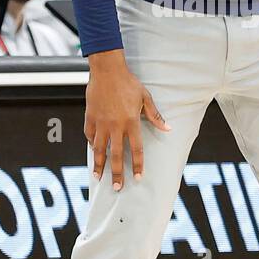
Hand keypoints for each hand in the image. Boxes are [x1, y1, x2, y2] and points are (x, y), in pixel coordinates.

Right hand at [85, 48, 169, 189]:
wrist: (107, 70)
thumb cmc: (128, 83)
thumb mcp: (145, 98)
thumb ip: (155, 115)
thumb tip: (168, 128)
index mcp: (131, 122)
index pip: (135, 149)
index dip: (137, 165)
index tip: (137, 178)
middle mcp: (115, 126)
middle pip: (115, 155)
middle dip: (117, 173)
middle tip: (117, 188)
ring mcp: (101, 123)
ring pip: (99, 149)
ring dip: (99, 165)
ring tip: (98, 177)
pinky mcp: (90, 118)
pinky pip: (90, 135)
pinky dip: (91, 144)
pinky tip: (93, 151)